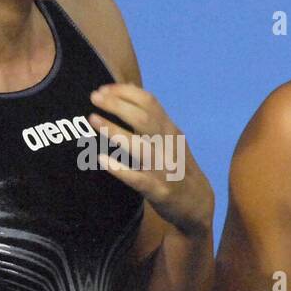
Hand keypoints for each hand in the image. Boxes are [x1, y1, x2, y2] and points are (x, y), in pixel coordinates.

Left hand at [87, 84, 213, 235]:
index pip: (149, 102)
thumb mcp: (170, 138)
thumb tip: (128, 88)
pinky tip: (101, 160)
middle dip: (117, 105)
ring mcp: (163, 168)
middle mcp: (168, 145)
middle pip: (143, 118)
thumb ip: (152, 117)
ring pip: (138, 146)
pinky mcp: (158, 190)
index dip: (125, 92)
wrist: (197, 203)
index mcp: (170, 130)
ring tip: (93, 120)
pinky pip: (136, 178)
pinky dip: (119, 169)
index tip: (103, 88)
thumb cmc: (177, 166)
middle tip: (94, 97)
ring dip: (114, 131)